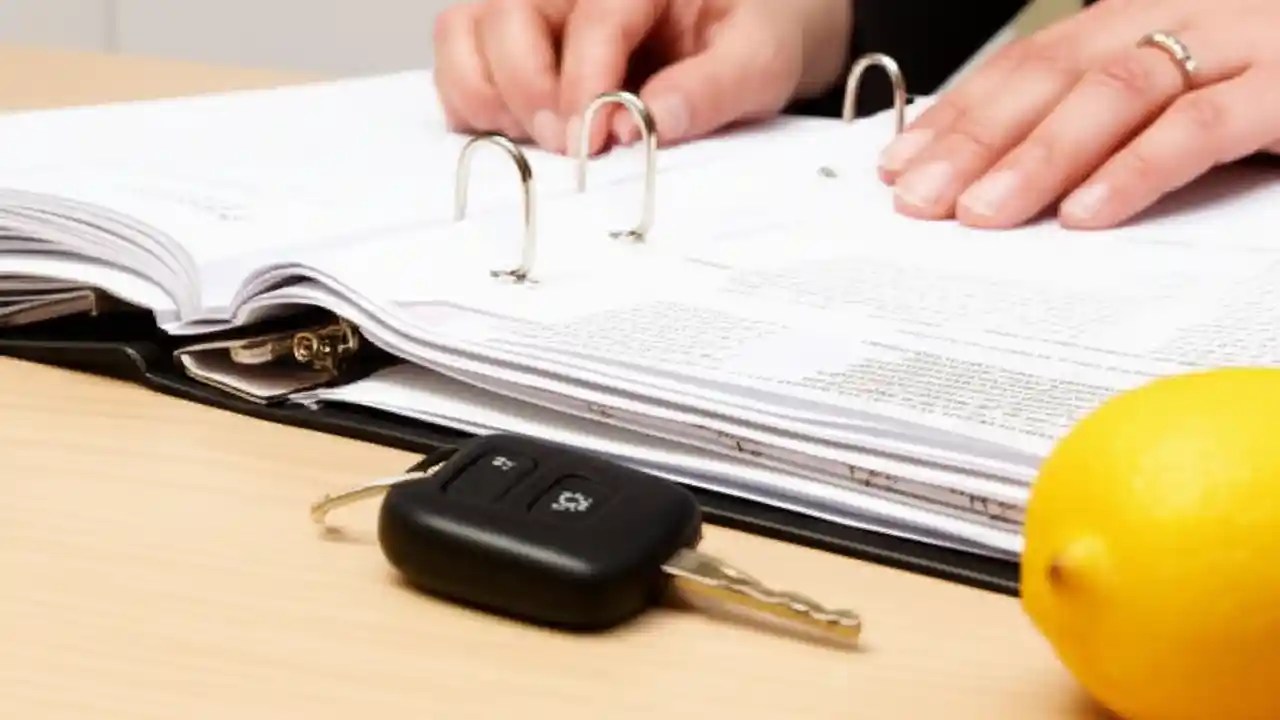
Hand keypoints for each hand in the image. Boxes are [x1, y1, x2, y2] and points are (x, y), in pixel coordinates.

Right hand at [431, 0, 851, 154]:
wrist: (743, 29)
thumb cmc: (747, 34)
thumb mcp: (760, 59)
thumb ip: (714, 88)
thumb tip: (652, 124)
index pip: (594, 18)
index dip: (588, 86)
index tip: (597, 142)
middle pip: (508, 16)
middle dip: (532, 92)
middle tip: (572, 147)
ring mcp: (535, 4)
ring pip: (466, 33)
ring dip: (489, 97)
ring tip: (542, 139)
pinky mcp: (512, 37)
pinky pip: (460, 58)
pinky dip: (473, 103)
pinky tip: (521, 132)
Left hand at [878, 0, 1279, 228]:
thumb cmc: (1276, 69)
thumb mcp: (1188, 76)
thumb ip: (1115, 112)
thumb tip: (1013, 167)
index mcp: (1146, 12)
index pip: (1032, 63)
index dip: (962, 113)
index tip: (899, 165)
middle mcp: (1184, 13)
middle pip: (1056, 75)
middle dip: (976, 139)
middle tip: (915, 201)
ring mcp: (1243, 42)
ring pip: (1118, 94)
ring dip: (1039, 158)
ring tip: (981, 216)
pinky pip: (1204, 126)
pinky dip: (1138, 169)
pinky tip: (1087, 213)